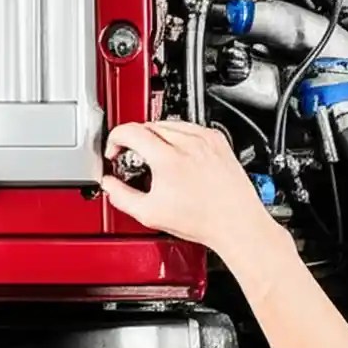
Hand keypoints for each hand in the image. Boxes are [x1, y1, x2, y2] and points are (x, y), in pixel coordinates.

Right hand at [101, 122, 283, 263]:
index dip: (115, 138)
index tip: (115, 150)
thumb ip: (121, 196)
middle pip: (148, 126)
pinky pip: (190, 127)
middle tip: (134, 158)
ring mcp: (205, 139)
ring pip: (169, 124)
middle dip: (135, 140)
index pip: (130, 131)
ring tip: (157, 157)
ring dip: (156, 136)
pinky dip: (179, 136)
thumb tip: (110, 185)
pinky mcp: (217, 140)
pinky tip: (179, 154)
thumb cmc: (203, 220)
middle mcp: (188, 143)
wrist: (237, 223)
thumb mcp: (150, 214)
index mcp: (168, 158)